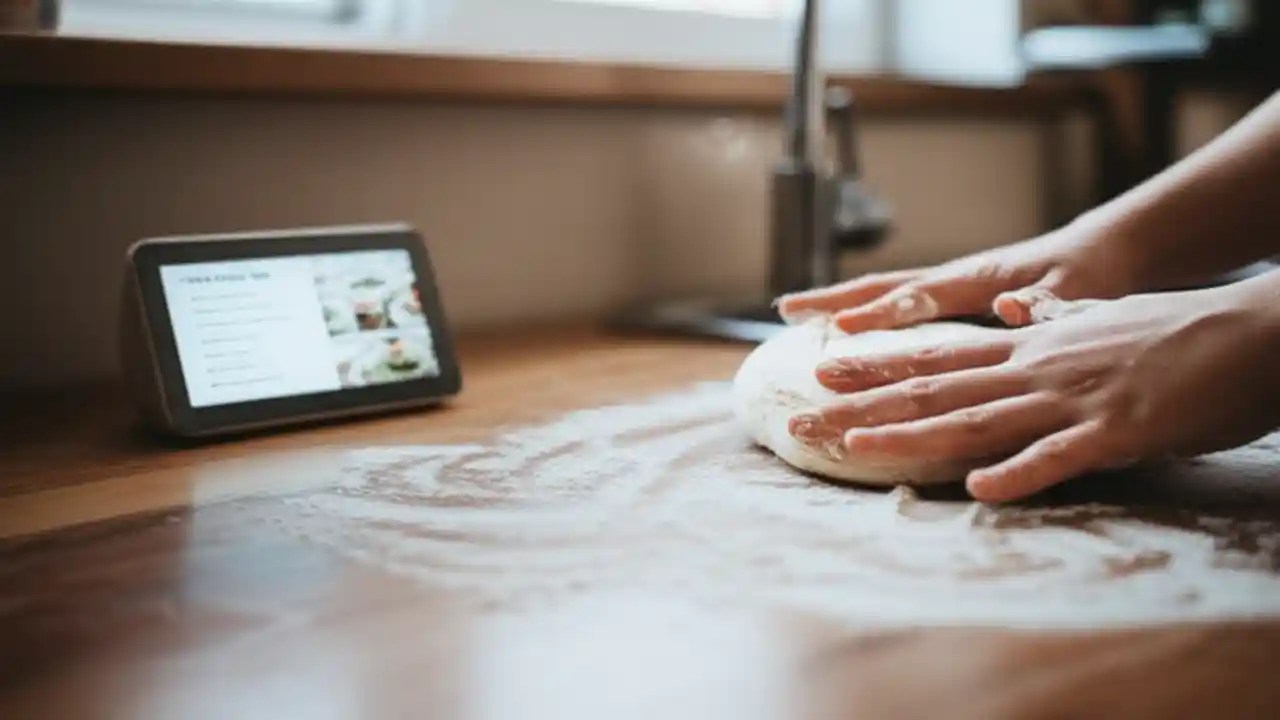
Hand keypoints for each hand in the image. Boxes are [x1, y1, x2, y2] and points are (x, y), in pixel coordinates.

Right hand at [775, 222, 1140, 332]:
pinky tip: (835, 328)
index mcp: (980, 280)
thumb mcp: (1078, 295)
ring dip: (836, 301)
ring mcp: (949, 284)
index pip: (920, 298)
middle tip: (787, 310)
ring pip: (881, 291)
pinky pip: (895, 302)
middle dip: (833, 299)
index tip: (841, 328)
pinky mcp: (950, 295)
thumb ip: (1047, 306)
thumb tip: (1009, 309)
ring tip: (791, 312)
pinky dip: (860, 310)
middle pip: (883, 286)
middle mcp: (955, 277)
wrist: (1100, 253)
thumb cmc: (1090, 277)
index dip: (881, 314)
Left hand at [788, 273, 1279, 501]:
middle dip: (862, 406)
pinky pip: (1060, 457)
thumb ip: (1048, 320)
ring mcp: (1072, 399)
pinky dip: (1019, 474)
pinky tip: (977, 492)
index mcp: (1028, 347)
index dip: (875, 363)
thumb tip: (1010, 310)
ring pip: (975, 419)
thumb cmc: (1174, 330)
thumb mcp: (1097, 320)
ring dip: (908, 436)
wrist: (1247, 331)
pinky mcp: (1118, 430)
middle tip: (803, 418)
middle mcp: (1034, 369)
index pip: (937, 355)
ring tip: (851, 448)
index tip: (820, 366)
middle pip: (933, 388)